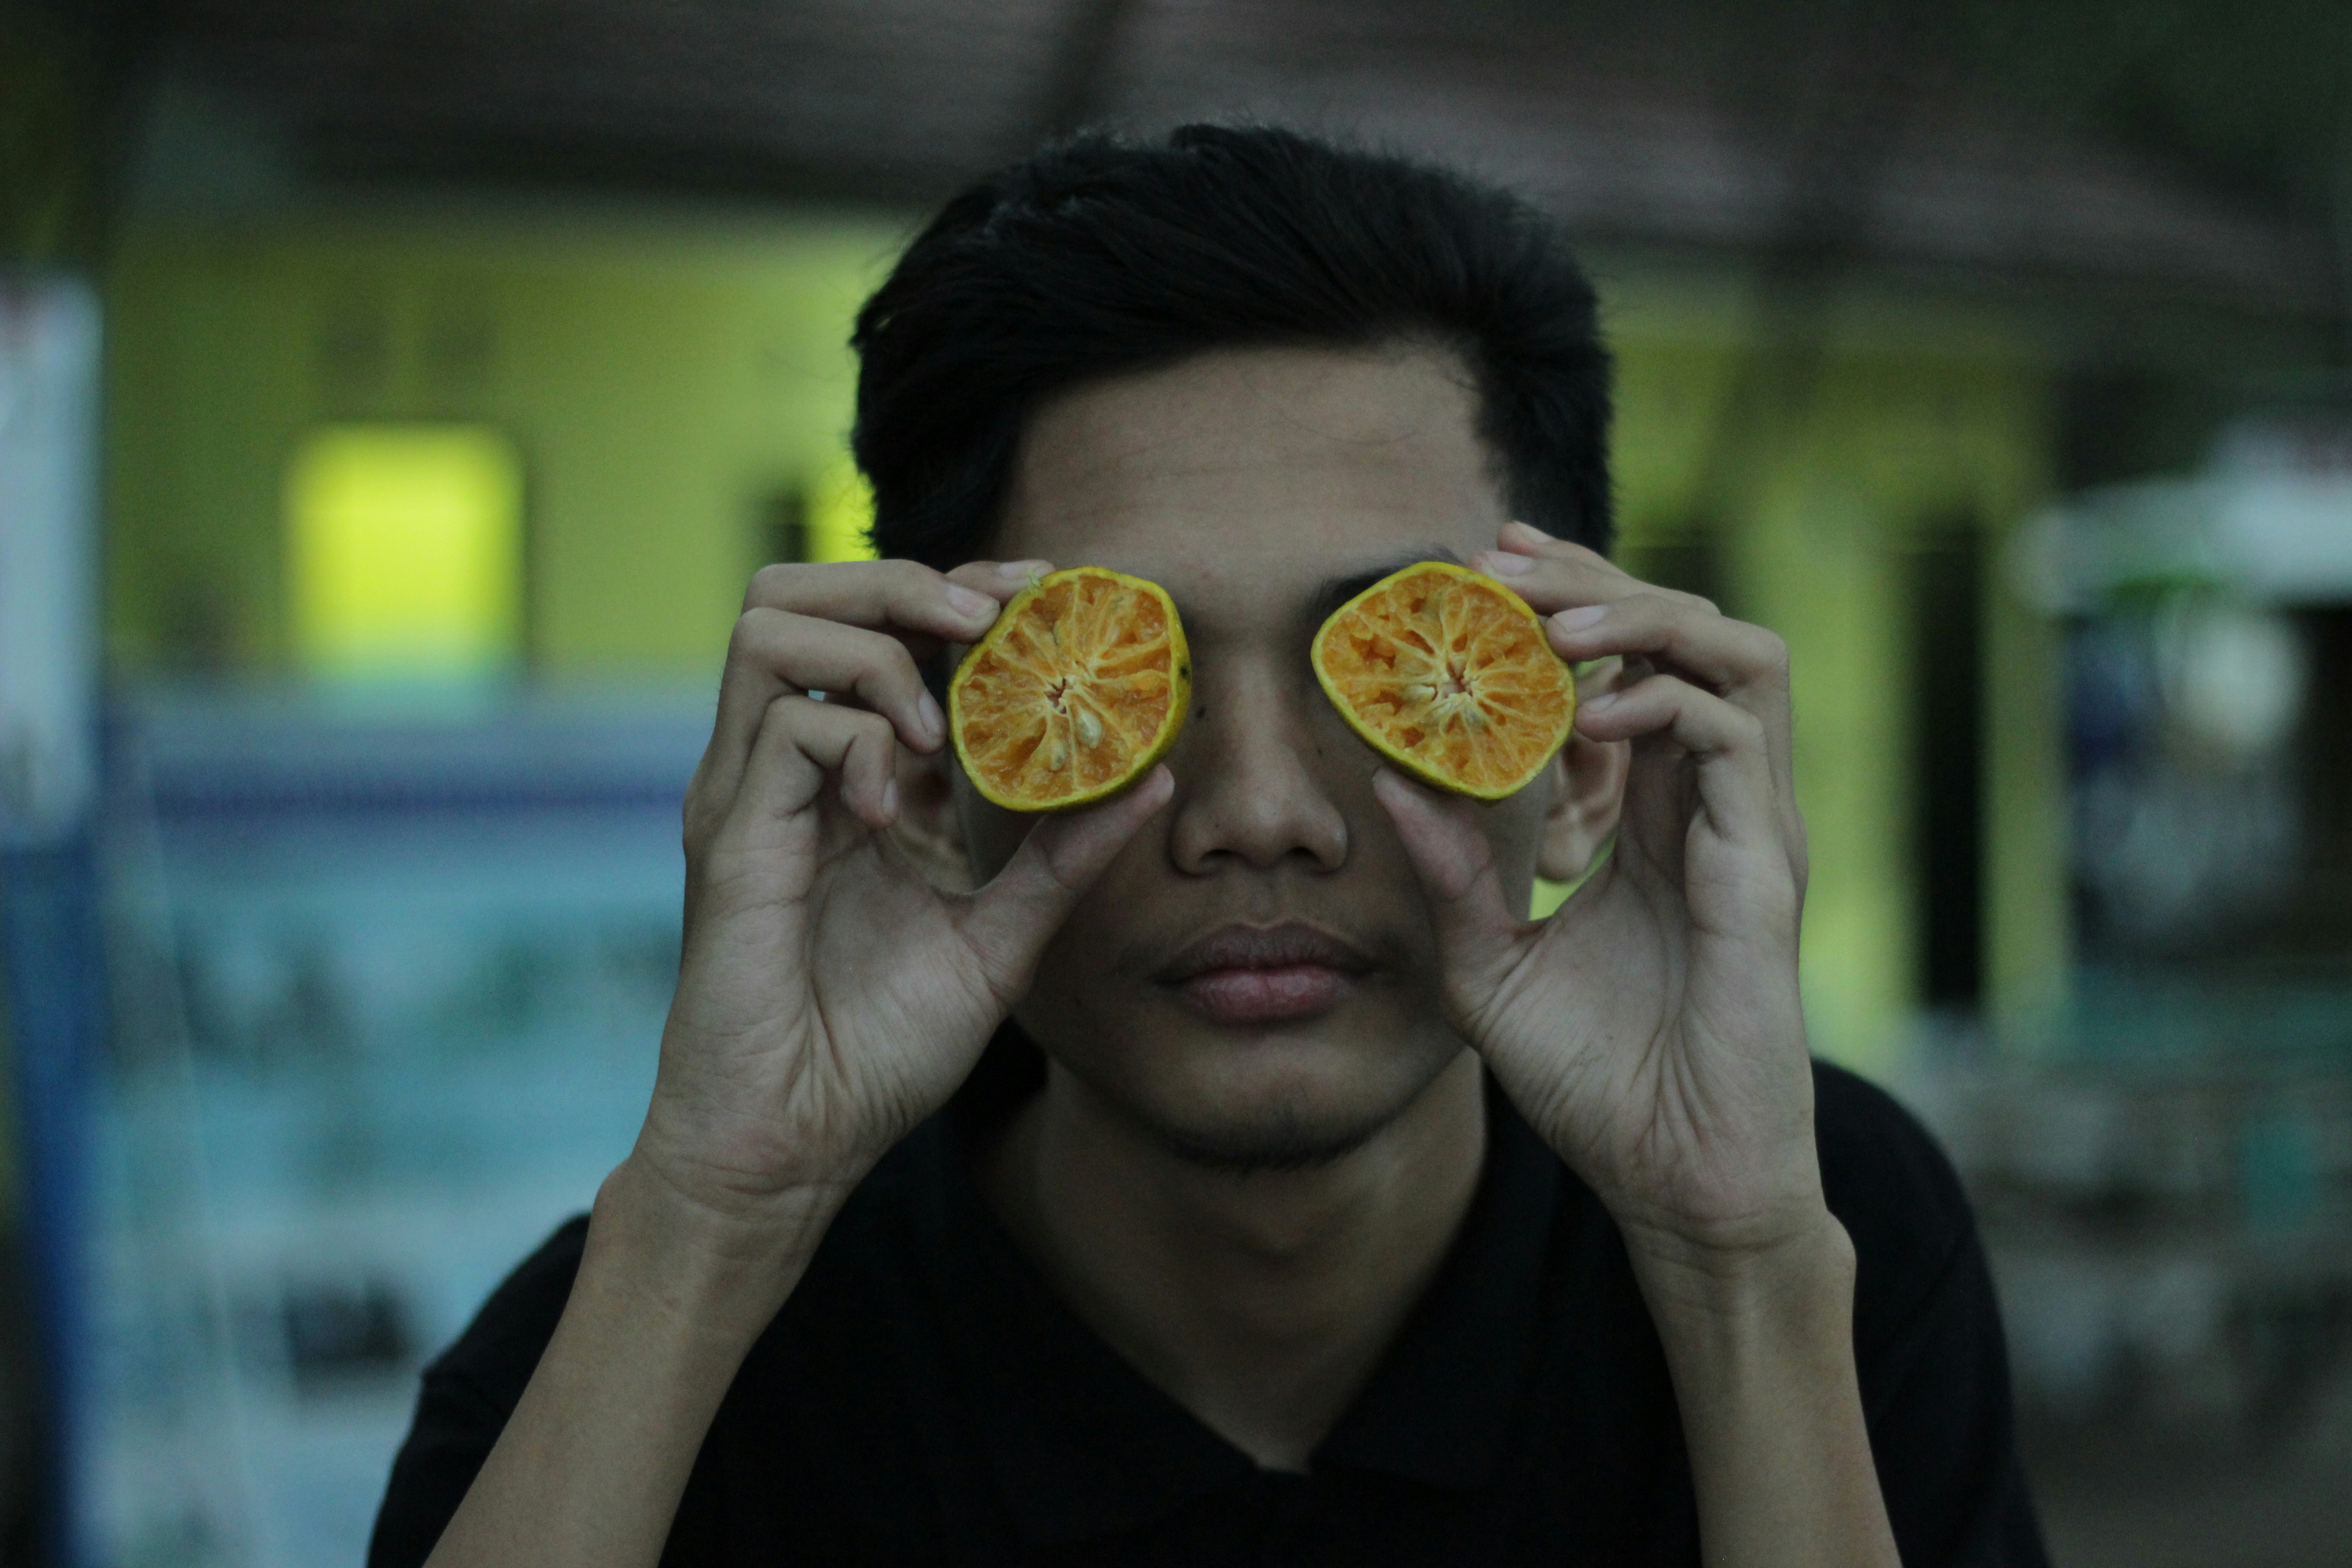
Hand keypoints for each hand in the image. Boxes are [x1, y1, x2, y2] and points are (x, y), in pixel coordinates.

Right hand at [634, 558, 1172, 1248]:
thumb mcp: (1001, 942)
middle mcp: (784, 768)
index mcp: (844, 780)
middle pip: (797, 591)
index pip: (875, 628)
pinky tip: (890, 808)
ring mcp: (747, 793)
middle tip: (985, 622)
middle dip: (900, 580)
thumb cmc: (877, 1053)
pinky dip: (854, 738)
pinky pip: (783, 723)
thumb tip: (1155, 778)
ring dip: (872, 650)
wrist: (794, 1145)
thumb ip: (1065, 860)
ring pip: (771, 624)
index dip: (953, 591)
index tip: (1040, 594)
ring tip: (932, 731)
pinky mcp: (728, 832)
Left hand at [1373, 521, 1821, 1274]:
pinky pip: (1735, 733)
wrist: (1675, 1181)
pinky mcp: (1765, 865)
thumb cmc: (1598, 1085)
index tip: (1483, 575)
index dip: (1566, 606)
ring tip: (1553, 623)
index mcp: (1652, 820)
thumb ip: (1449, 876)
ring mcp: (1747, 828)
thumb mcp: (1490, 968)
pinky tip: (1586, 717)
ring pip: (1735, 652)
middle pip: (1684, 632)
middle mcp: (1709, 806)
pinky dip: (1661, 700)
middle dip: (1595, 578)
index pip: (1628, 668)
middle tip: (1503, 561)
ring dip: (1644, 613)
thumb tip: (1386, 786)